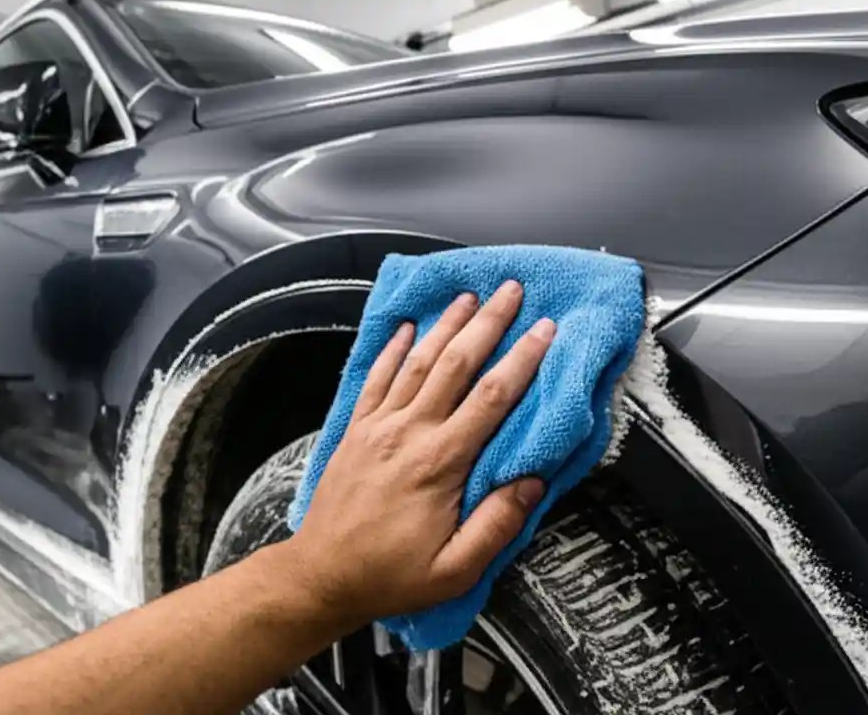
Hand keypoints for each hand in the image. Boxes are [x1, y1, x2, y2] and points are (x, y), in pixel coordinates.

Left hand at [286, 280, 552, 625]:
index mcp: (439, 464)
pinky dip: (393, 349)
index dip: (522, 359)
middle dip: (488, 324)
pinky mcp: (355, 430)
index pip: (491, 398)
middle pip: (455, 365)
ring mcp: (377, 428)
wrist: (321, 575)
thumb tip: (531, 483)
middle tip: (511, 292)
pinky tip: (405, 326)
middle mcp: (408, 435)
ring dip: (445, 325)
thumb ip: (496, 525)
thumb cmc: (389, 575)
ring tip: (468, 296)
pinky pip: (376, 378)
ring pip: (417, 362)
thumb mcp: (454, 569)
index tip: (545, 330)